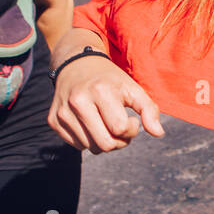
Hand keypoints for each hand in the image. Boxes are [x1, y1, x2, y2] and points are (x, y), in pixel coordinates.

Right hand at [48, 56, 163, 152]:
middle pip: (105, 144)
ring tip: (106, 124)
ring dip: (104, 142)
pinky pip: (77, 146)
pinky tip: (90, 123)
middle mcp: (78, 101)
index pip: (120, 129)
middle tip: (121, 129)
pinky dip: (88, 140)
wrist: (76, 65)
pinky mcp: (53, 120)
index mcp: (100, 91)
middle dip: (119, 142)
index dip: (131, 130)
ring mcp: (63, 112)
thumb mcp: (132, 88)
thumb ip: (149, 110)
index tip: (131, 119)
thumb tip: (159, 133)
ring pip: (91, 148)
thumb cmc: (110, 80)